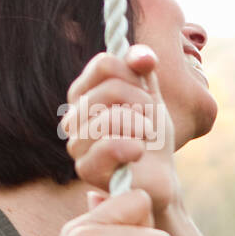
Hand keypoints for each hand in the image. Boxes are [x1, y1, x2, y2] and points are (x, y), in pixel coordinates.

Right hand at [62, 44, 180, 218]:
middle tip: (150, 123)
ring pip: (109, 116)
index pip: (105, 63)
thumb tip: (143, 55)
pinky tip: (139, 152)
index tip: (148, 90)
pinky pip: (108, 145)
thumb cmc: (152, 139)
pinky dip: (132, 146)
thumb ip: (143, 73)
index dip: (134, 73)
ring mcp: (77, 143)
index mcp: (85, 95)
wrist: (160, 179)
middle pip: (110, 88)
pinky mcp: (86, 169)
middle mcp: (74, 116)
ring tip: (146, 139)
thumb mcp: (151, 99)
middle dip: (143, 103)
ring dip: (141, 126)